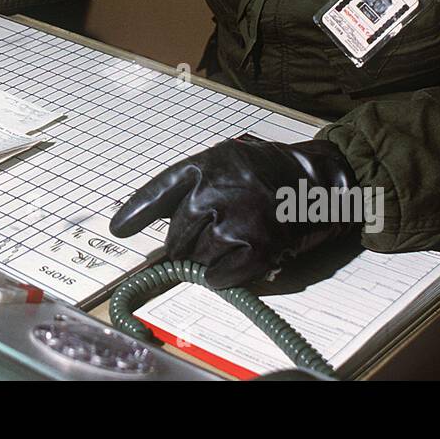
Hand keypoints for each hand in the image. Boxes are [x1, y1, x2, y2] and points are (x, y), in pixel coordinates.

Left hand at [109, 135, 358, 286]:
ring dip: (208, 258)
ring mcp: (239, 219)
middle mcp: (218, 190)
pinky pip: (221, 276)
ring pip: (198, 257)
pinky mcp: (260, 246)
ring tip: (232, 241)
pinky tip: (233, 263)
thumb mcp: (227, 162)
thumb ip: (193, 187)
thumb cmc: (269, 173)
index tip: (119, 229)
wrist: (320, 180)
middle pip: (177, 236)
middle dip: (186, 244)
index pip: (159, 191)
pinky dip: (222, 276)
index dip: (136, 213)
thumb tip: (156, 224)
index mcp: (206, 165)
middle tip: (207, 238)